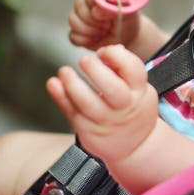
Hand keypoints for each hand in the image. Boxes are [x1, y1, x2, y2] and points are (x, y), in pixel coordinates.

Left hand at [46, 45, 157, 164]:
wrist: (135, 145)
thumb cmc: (133, 107)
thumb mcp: (139, 88)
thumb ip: (125, 69)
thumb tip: (113, 48)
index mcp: (140, 92)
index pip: (133, 70)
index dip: (117, 56)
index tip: (104, 51)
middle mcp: (125, 107)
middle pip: (111, 89)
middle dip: (95, 71)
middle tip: (84, 60)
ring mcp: (106, 121)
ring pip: (88, 103)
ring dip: (73, 85)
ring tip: (64, 71)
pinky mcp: (89, 130)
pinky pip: (72, 113)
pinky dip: (60, 98)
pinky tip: (53, 84)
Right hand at [68, 0, 141, 49]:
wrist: (127, 37)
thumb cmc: (128, 20)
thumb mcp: (127, 12)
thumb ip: (114, 7)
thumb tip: (97, 10)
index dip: (95, 3)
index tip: (104, 12)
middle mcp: (86, 1)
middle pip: (78, 5)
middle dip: (93, 19)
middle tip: (107, 24)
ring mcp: (79, 16)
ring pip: (73, 20)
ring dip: (90, 30)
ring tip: (103, 31)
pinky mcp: (77, 32)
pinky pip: (73, 36)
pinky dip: (85, 40)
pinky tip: (96, 39)